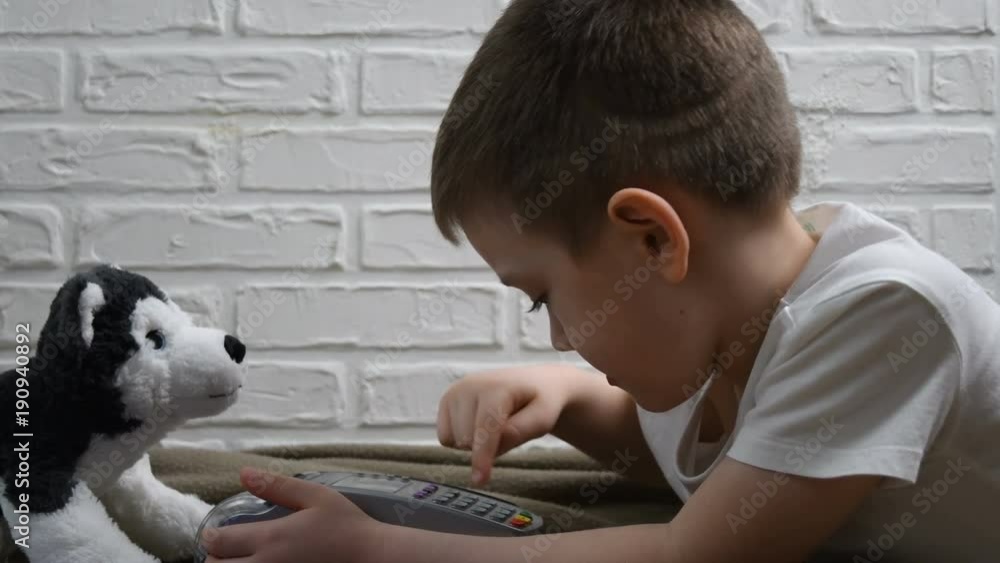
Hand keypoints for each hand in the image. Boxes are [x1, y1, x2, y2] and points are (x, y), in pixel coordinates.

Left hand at [201, 466, 385, 562]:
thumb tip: (244, 473)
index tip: (215, 534)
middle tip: (226, 551)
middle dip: (216, 558)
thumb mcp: (317, 497)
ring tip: (242, 561)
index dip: (211, 537)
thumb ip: (278, 486)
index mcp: (271, 539)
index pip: (220, 542)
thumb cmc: (348, 527)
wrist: (373, 560)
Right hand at [437, 364, 579, 486]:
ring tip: (495, 426)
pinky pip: (445, 437)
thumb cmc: (539, 401)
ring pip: (454, 440)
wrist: (532, 383)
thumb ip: (519, 432)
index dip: (482, 455)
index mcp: (496, 387)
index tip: (481, 479)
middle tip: (508, 430)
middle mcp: (469, 385)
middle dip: (486, 447)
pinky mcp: (446, 400)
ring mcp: (454, 391)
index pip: (485, 428)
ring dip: (474, 444)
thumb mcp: (543, 417)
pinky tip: (479, 426)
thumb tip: (490, 445)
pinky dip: (461, 440)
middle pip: (467, 439)